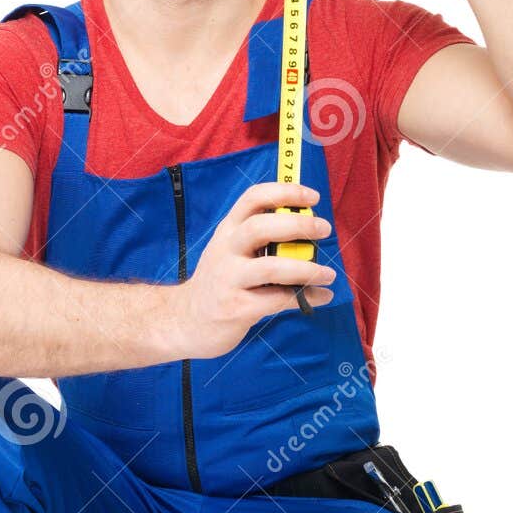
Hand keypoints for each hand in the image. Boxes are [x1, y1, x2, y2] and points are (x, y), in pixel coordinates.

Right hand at [164, 182, 335, 360]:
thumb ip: (261, 239)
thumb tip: (309, 228)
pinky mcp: (236, 308)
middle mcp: (226, 250)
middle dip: (298, 225)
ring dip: (306, 269)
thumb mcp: (231, 251)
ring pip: (271, 268)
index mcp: (228, 230)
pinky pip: (277, 300)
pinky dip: (304, 298)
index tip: (312, 197)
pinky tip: (320, 297)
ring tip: (328, 273)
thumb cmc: (220, 281)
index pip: (253, 198)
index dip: (285, 192)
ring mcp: (229, 279)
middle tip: (324, 229)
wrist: (185, 321)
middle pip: (261, 227)